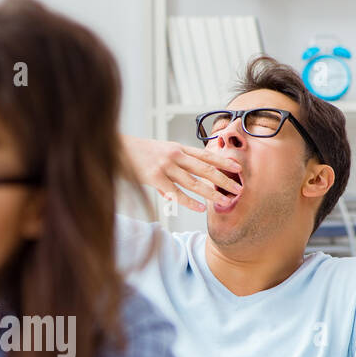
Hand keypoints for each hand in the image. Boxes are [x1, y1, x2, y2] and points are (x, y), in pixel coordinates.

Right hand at [122, 135, 241, 213]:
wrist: (117, 148)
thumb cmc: (137, 153)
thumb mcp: (159, 154)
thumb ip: (172, 169)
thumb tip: (177, 193)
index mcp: (178, 148)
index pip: (206, 155)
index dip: (223, 161)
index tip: (238, 167)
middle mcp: (175, 155)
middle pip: (205, 168)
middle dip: (224, 179)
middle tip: (238, 188)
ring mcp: (166, 167)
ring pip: (194, 182)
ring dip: (211, 192)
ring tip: (225, 200)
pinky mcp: (155, 178)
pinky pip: (176, 193)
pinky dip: (189, 202)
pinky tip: (200, 208)